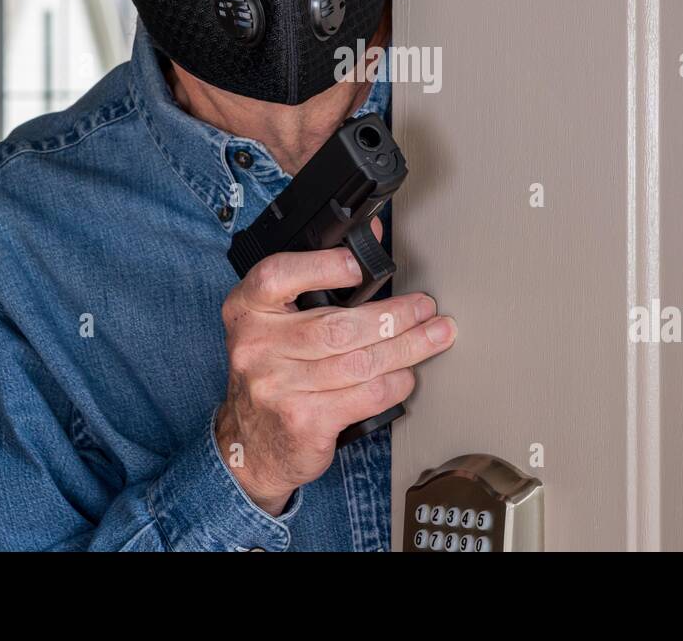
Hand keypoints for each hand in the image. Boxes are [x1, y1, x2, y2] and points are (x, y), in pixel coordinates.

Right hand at [214, 219, 454, 514]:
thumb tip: (374, 238)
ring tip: (435, 336)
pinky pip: (365, 396)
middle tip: (425, 308)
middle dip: (394, 316)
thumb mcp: (277, 322)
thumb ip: (316, 281)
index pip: (278, 276)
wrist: (252, 444)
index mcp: (247, 310)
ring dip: (408, 348)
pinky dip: (396, 383)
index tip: (360, 267)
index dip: (322, 267)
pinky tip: (408, 374)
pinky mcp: (304, 422)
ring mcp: (277, 388)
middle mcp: (256, 347)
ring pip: (360, 362)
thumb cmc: (274, 371)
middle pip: (338, 326)